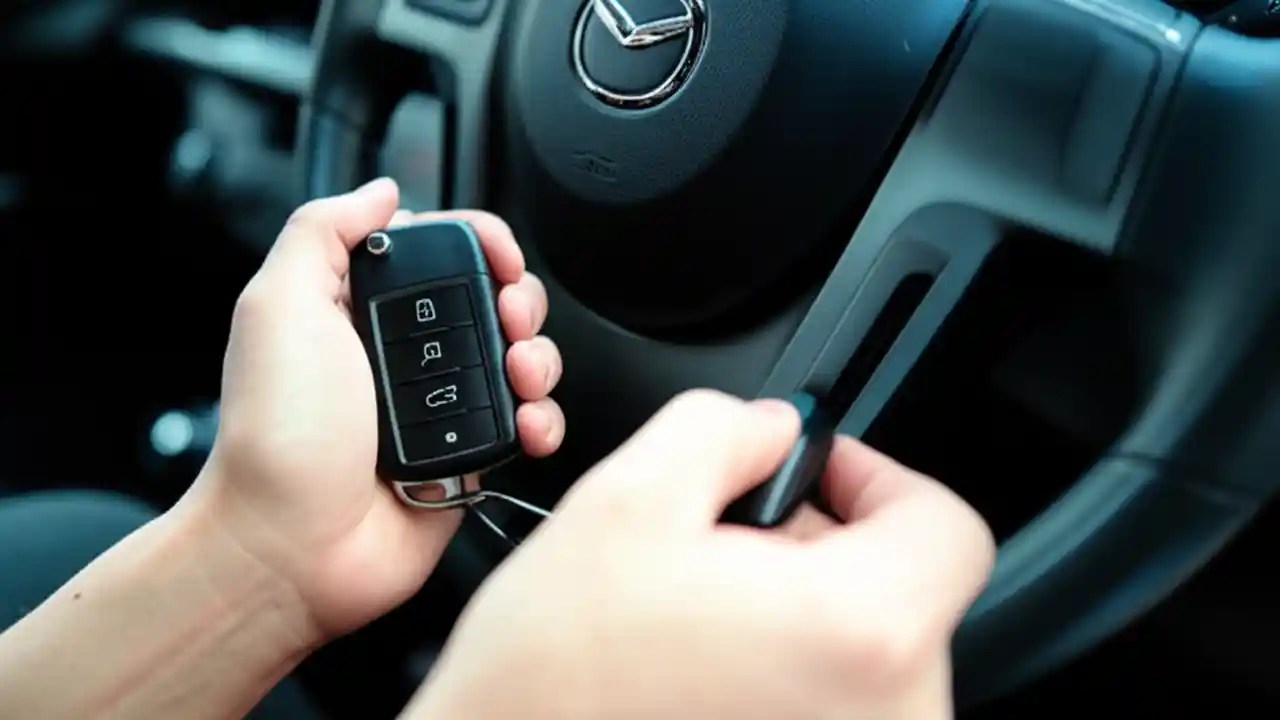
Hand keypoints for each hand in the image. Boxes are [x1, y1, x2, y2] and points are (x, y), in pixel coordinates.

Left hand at [187, 178, 565, 639]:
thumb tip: (381, 190)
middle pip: (497, 299)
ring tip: (521, 376)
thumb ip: (324, 231)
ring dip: (541, 359)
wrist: (291, 546)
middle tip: (511, 321)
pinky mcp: (470, 454)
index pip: (442, 248)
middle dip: (522, 301)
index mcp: (364, 307)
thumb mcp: (279, 306)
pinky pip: (529, 424)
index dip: (483, 241)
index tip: (498, 256)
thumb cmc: (276, 435)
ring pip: (525, 359)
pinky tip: (528, 427)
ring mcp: (443, 404)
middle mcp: (407, 351)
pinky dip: (544, 421)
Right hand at [406, 390, 993, 719]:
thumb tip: (774, 430)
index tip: (815, 475)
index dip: (875, 478)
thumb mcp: (626, 501)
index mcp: (862, 631)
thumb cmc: (553, 683)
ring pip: (866, 650)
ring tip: (702, 618)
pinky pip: (838, 706)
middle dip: (820, 545)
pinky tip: (708, 671)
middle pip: (902, 589)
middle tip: (729, 545)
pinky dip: (789, 672)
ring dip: (799, 612)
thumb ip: (724, 428)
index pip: (945, 526)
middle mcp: (889, 718)